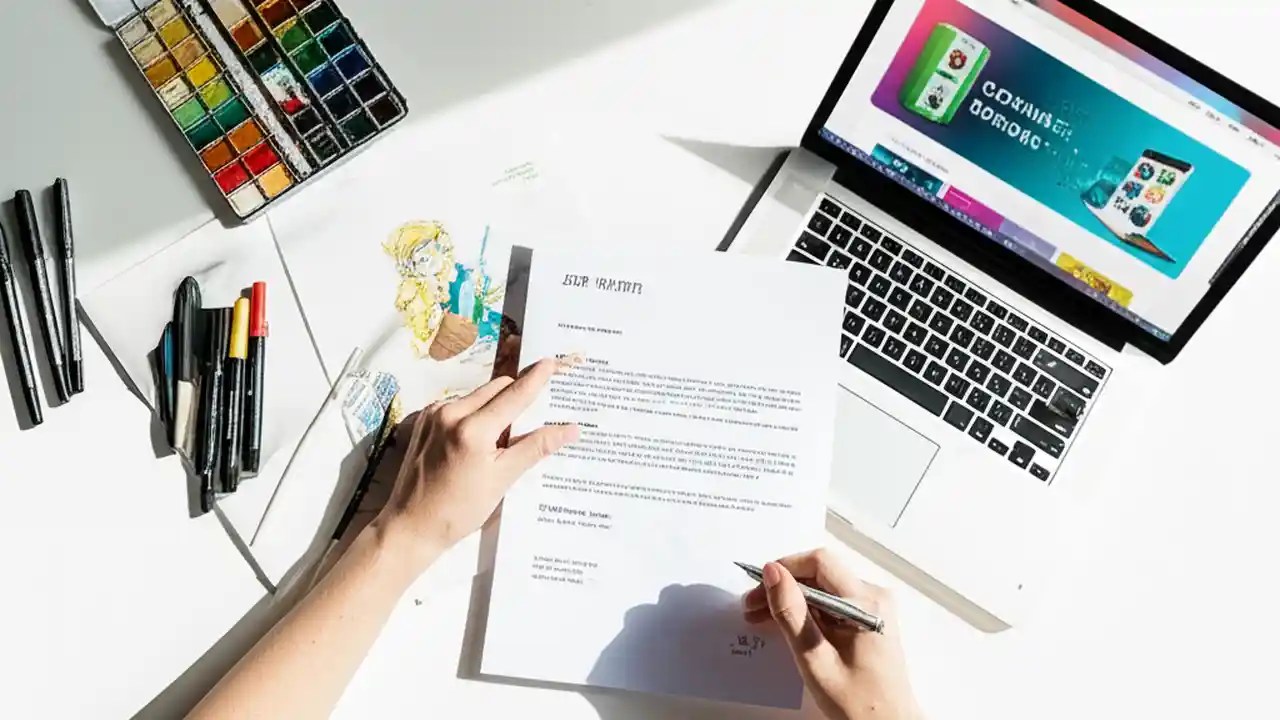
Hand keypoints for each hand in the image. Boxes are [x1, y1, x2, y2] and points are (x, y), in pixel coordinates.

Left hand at [371, 358, 577, 571]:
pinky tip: (479, 442)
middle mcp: (450, 412)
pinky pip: (459, 406)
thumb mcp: (502, 480)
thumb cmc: (458, 510)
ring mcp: (434, 414)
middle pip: (496, 388)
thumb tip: (569, 430)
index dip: (536, 379)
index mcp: (472, 428)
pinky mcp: (424, 420)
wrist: (410, 526)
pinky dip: (476, 415)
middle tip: (533, 415)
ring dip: (496, 407)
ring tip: (502, 441)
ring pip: (477, 396)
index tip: (552, 362)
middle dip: (517, 396)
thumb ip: (535, 448)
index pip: (514, 395)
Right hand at [742, 549, 920, 719]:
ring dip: (792, 599)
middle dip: (783, 587)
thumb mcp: (814, 658)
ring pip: (823, 587)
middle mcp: (874, 598)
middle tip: (753, 608)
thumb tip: (773, 573)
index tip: (759, 588)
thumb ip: (792, 613)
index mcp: (865, 604)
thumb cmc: (858, 704)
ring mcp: (872, 608)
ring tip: (764, 618)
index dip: (784, 569)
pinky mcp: (867, 618)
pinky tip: (788, 625)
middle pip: (819, 573)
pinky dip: (807, 610)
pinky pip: (832, 602)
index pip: (819, 562)